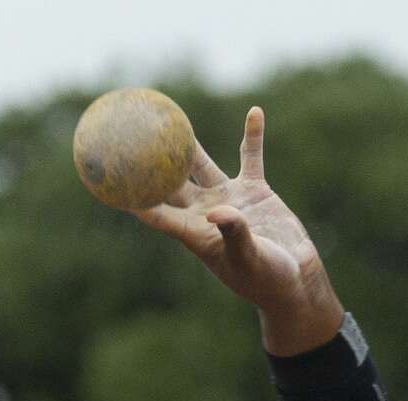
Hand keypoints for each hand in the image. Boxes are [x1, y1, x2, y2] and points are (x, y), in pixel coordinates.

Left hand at [134, 106, 343, 351]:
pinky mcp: (255, 192)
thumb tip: (216, 211)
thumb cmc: (267, 280)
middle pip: (172, 183)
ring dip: (189, 144)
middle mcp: (207, 213)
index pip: (159, 215)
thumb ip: (233, 233)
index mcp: (197, 233)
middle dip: (152, 165)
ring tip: (173, 117)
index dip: (135, 200)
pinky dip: (253, 137)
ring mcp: (230, 200)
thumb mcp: (250, 258)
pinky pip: (251, 158)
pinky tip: (255, 112)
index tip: (112, 183)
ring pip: (203, 165)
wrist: (295, 281)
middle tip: (133, 138)